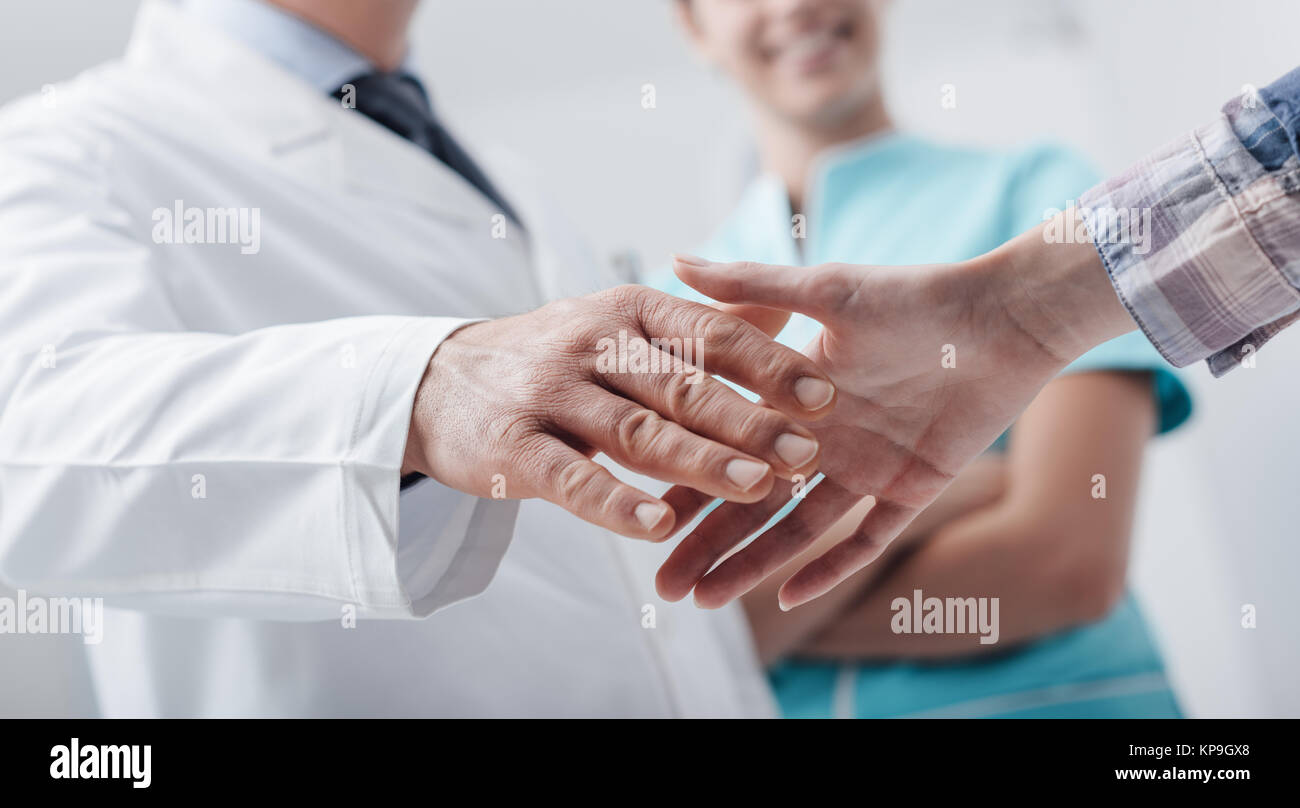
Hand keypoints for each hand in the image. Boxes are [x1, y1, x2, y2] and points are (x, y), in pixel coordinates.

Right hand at [402, 284, 837, 538]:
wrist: (438, 381)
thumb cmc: (556, 357)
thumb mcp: (622, 323)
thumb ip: (700, 325)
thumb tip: (785, 316)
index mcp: (630, 311)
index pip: (712, 336)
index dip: (772, 367)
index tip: (827, 397)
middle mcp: (593, 344)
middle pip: (684, 386)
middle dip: (751, 421)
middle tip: (810, 452)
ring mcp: (550, 396)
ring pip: (637, 432)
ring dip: (701, 462)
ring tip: (758, 488)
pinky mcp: (512, 449)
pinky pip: (572, 479)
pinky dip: (616, 503)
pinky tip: (660, 526)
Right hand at [655, 220, 1134, 608]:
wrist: (1000, 316)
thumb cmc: (913, 296)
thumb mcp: (825, 290)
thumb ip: (751, 286)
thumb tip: (675, 261)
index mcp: (792, 396)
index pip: (723, 447)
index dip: (681, 481)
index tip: (638, 512)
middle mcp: (819, 437)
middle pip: (748, 500)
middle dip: (704, 542)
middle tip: (660, 586)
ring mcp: (863, 468)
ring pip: (795, 529)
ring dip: (751, 564)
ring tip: (702, 600)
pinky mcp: (909, 489)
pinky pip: (864, 539)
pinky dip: (830, 567)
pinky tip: (788, 598)